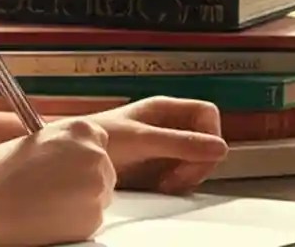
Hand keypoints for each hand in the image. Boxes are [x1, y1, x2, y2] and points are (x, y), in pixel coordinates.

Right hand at [0, 117, 116, 245]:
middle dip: (84, 179)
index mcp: (80, 129)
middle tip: (54, 189)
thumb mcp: (33, 142)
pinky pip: (91, 219)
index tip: (70, 165)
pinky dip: (75, 221)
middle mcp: (95, 155)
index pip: (98, 140)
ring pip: (99, 195)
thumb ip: (60, 144)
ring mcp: (98, 187)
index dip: (81, 155)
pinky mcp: (94, 218)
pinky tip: (48, 217)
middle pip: (102, 169)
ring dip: (80, 200)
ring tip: (46, 203)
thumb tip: (69, 156)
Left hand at [87, 96, 227, 193]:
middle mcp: (168, 123)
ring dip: (188, 174)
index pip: (207, 114)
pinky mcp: (158, 163)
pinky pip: (182, 172)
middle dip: (198, 161)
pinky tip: (161, 185)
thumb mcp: (143, 140)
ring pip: (196, 158)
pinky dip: (178, 182)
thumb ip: (180, 143)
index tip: (202, 155)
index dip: (210, 134)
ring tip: (167, 183)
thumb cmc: (101, 137)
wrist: (76, 155)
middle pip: (205, 139)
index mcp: (165, 108)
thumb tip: (218, 148)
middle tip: (181, 177)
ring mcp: (164, 144)